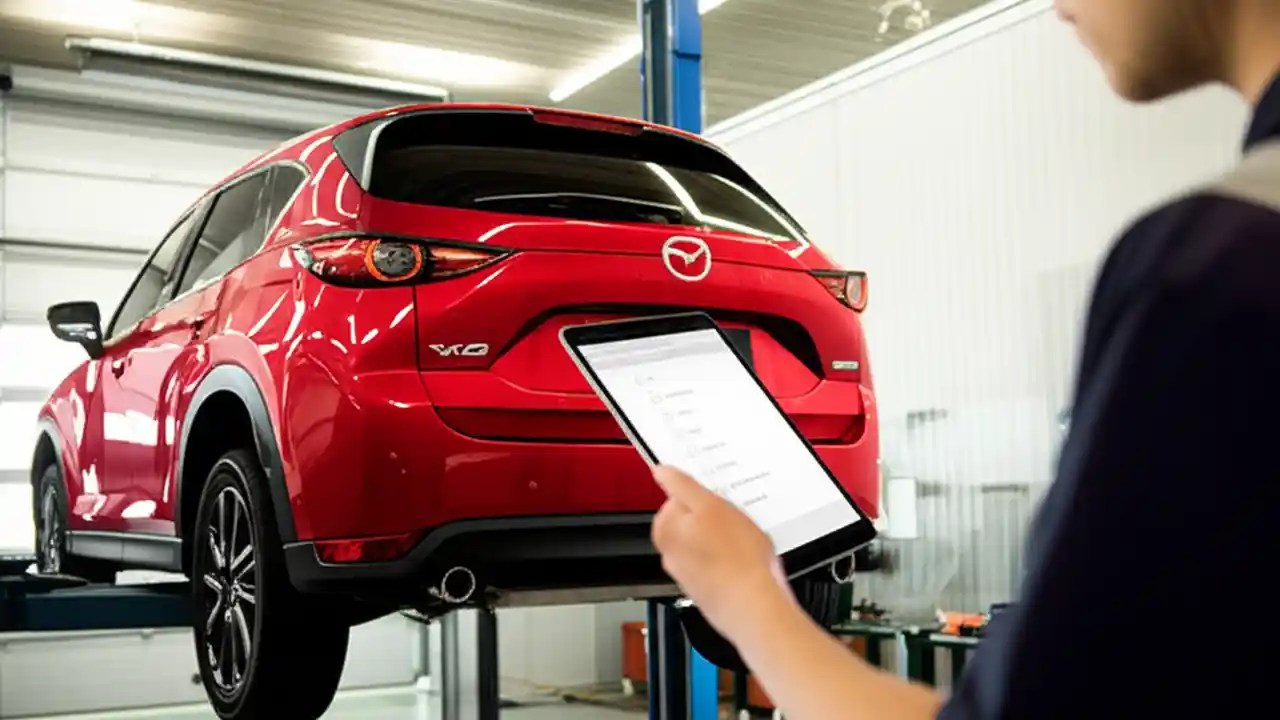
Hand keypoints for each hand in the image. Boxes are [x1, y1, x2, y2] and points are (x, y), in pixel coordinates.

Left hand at [650, 465, 795, 636]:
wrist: (755, 606)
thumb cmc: (737, 559)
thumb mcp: (711, 505)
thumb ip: (682, 485)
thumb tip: (661, 471)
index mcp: (665, 530)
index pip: (675, 498)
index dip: (701, 496)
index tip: (717, 498)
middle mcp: (671, 554)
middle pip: (690, 522)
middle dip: (711, 518)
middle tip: (734, 520)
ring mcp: (688, 573)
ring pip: (705, 543)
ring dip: (722, 539)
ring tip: (744, 543)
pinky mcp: (707, 589)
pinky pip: (717, 565)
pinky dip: (729, 560)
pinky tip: (747, 561)